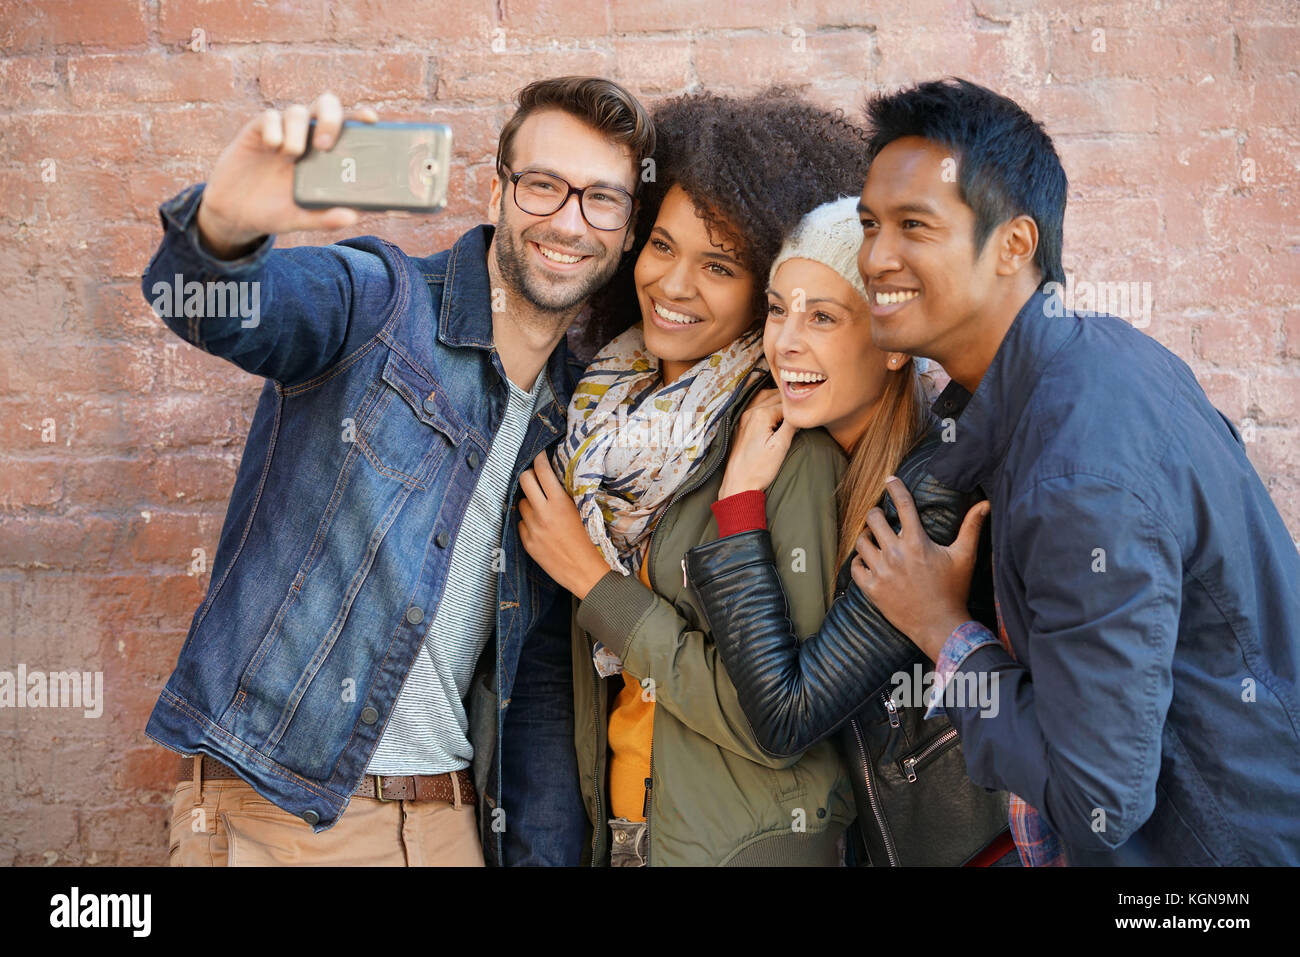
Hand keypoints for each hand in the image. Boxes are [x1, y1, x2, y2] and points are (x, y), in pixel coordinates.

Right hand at [196, 92, 378, 257]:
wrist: (235, 213)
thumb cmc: (274, 211)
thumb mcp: (300, 218)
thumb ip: (325, 217)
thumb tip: (352, 216)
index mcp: (324, 154)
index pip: (346, 127)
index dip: (359, 117)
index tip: (371, 119)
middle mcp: (306, 137)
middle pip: (325, 106)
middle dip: (330, 117)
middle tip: (325, 144)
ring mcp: (281, 132)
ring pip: (297, 111)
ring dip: (299, 130)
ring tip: (292, 154)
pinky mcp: (256, 131)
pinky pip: (269, 117)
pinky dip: (274, 129)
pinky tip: (272, 147)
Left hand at [518, 452, 611, 599]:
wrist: (587, 573)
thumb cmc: (592, 543)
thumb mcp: (584, 513)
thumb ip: (567, 496)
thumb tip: (556, 478)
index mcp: (560, 503)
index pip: (542, 471)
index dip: (540, 459)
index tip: (540, 456)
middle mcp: (543, 513)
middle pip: (525, 480)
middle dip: (529, 475)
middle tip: (535, 477)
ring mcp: (533, 529)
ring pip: (521, 503)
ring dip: (529, 501)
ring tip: (542, 508)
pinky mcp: (528, 543)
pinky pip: (521, 523)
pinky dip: (529, 522)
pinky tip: (541, 527)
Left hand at [718, 389, 795, 498]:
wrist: (739, 484)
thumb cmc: (759, 469)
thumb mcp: (780, 446)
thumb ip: (791, 425)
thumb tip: (800, 413)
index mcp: (760, 414)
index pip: (786, 403)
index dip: (797, 408)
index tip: (807, 412)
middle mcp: (750, 412)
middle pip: (774, 396)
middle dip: (789, 401)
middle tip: (803, 406)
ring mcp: (743, 418)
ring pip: (763, 398)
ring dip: (777, 399)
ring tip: (790, 407)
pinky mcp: (741, 426)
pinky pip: (755, 405)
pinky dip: (766, 403)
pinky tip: (774, 411)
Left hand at [850, 476, 989, 661]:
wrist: (940, 626)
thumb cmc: (954, 590)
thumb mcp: (964, 557)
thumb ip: (971, 528)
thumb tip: (984, 504)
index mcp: (917, 543)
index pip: (903, 505)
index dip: (895, 488)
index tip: (890, 479)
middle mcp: (896, 554)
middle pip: (874, 519)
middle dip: (876, 514)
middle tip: (881, 518)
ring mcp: (881, 572)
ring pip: (861, 542)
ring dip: (867, 537)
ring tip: (874, 539)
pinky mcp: (872, 589)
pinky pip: (855, 567)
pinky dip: (859, 561)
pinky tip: (868, 560)